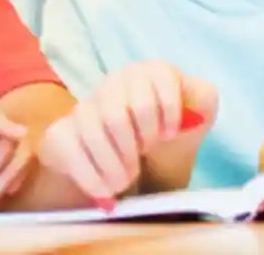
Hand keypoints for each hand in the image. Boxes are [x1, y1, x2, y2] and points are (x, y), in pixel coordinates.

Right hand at [38, 61, 215, 209]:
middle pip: (120, 111)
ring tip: (127, 181)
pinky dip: (93, 178)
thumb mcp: (193, 122)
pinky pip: (70, 152)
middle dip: (137, 144)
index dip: (166, 109)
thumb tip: (192, 116)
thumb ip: (202, 107)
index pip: (158, 77)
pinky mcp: (61, 132)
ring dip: (115, 165)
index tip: (168, 136)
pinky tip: (107, 191)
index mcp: (151, 72)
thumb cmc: (166, 139)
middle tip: (144, 159)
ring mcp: (85, 106)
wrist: (130, 165)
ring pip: (92, 131)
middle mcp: (115, 82)